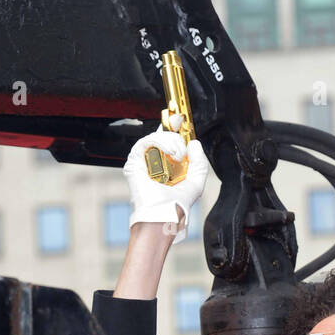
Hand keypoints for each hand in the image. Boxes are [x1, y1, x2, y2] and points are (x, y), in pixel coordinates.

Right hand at [123, 121, 208, 243]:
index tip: (181, 119)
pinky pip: (148, 140)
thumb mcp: (196, 182)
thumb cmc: (176, 205)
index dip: (174, 125)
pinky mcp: (134, 159)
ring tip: (178, 155)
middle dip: (176, 133)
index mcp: (166, 164)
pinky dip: (162, 142)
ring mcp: (143, 159)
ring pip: (157, 135)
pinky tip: (171, 153)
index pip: (168, 138)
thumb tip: (194, 143)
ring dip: (172, 141)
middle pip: (163, 133)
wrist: (164, 215)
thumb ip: (199, 163)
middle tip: (183, 145)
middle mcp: (154, 160)